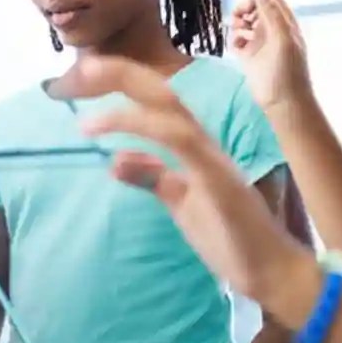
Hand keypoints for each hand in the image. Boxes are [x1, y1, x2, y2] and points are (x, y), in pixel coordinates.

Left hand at [67, 56, 309, 306]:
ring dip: (120, 90)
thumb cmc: (231, 238)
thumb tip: (116, 161)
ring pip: (166, 102)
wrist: (270, 270)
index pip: (154, 101)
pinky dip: (138, 125)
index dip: (119, 85)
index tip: (78, 82)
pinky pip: (175, 136)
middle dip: (115, 73)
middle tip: (71, 72)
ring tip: (77, 87)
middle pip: (157, 88)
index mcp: (193, 145)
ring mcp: (209, 154)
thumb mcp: (180, 204)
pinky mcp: (214, 173)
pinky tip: (102, 127)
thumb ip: (154, 179)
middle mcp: (201, 140)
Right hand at [230, 0, 311, 109]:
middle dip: (243, 6)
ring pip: (239, 17)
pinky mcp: (248, 51)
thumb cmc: (288, 74)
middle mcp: (271, 23)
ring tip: (243, 39)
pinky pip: (234, 35)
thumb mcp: (283, 42)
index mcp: (282, 16)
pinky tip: (240, 52)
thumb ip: (272, 15)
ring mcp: (259, 37)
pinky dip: (234, 39)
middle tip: (245, 23)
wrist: (284, 103)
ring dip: (236, 23)